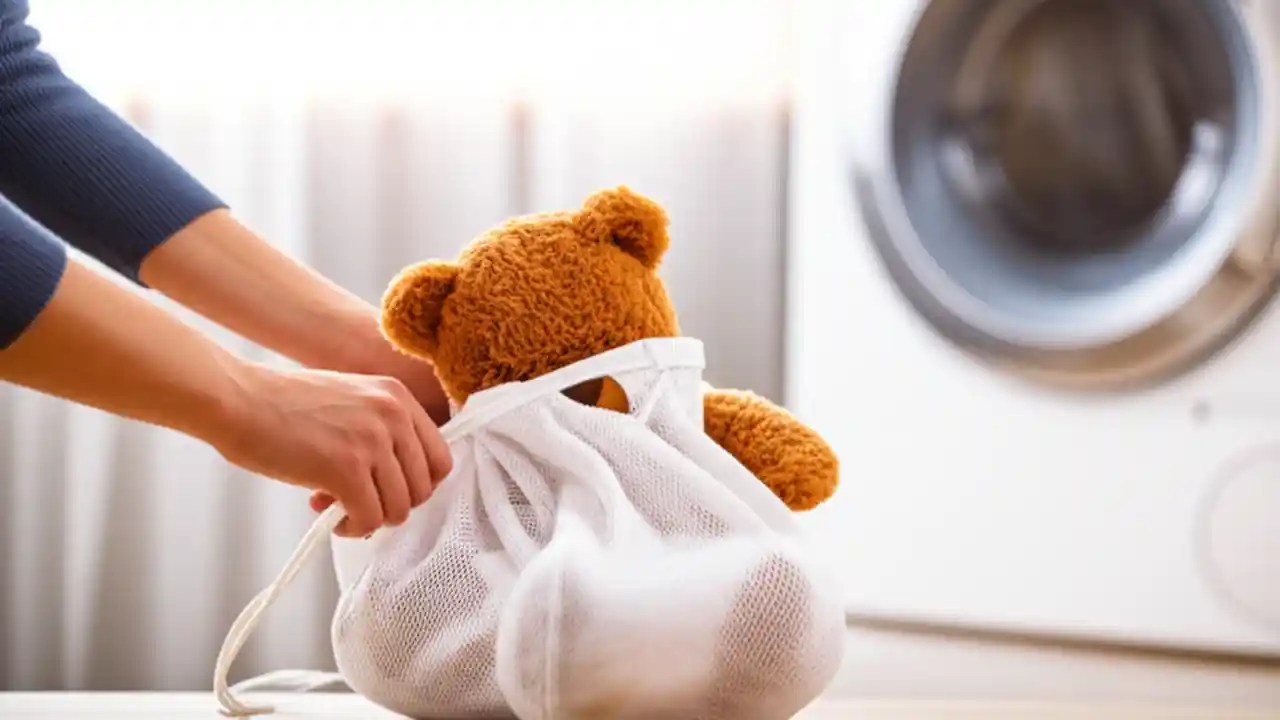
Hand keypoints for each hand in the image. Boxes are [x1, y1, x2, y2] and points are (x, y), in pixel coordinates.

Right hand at [214, 363, 452, 536]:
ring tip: (344, 512)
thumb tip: (395, 485)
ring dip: (373, 519)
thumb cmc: (283, 405)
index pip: (440, 457)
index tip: (389, 490)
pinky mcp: (346, 470)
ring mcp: (372, 442)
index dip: (417, 484)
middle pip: (424, 488)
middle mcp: (393, 416)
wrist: (239, 401)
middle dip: (394, 504)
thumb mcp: (349, 402)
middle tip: (361, 503)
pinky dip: (354, 528)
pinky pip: (370, 519)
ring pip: (400, 509)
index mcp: (397, 397)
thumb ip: (379, 433)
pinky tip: (333, 519)